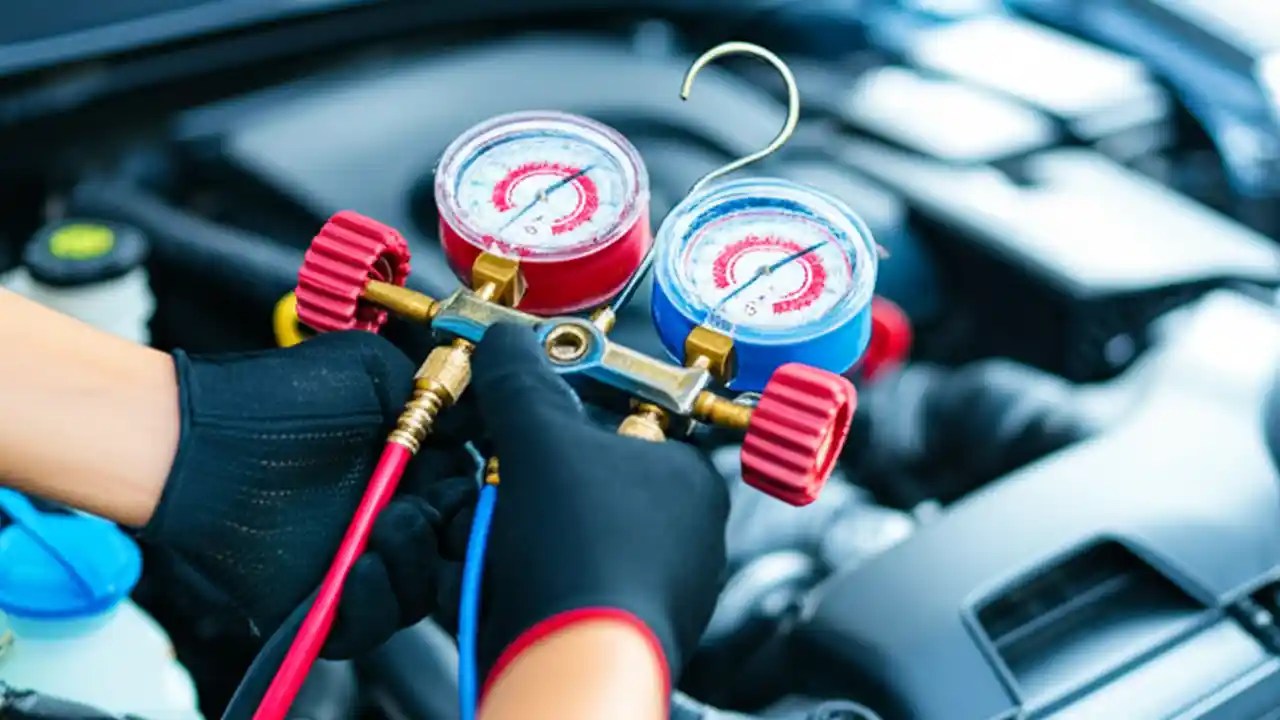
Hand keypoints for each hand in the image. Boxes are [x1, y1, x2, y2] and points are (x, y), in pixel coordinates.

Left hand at [140, 331, 477, 657]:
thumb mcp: (371, 369)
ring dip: (410, 568)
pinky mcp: (317, 602)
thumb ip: (433, 391)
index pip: (465, 503)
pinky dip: (369, 608)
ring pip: (416, 596)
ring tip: (380, 534)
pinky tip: (356, 570)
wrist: (204, 436)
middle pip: (450, 556)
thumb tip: (480, 413)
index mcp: (409, 471)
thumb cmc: (278, 395)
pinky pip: (363, 630)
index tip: (458, 489)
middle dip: (447, 538)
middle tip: (416, 510)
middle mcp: (388, 520)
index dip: (471, 502)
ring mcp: (355, 563)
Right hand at [469, 324, 729, 689]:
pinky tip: (495, 585)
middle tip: (497, 491)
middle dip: (520, 487)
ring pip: (559, 536)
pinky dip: (513, 580)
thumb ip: (521, 380)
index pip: (621, 419)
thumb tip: (506, 341)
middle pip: (580, 483)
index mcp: (688, 478)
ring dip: (508, 535)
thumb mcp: (541, 440)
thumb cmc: (585, 557)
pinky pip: (554, 583)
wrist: (571, 664)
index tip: (523, 417)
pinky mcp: (612, 628)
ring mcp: (650, 586)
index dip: (560, 415)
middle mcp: (681, 535)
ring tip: (491, 545)